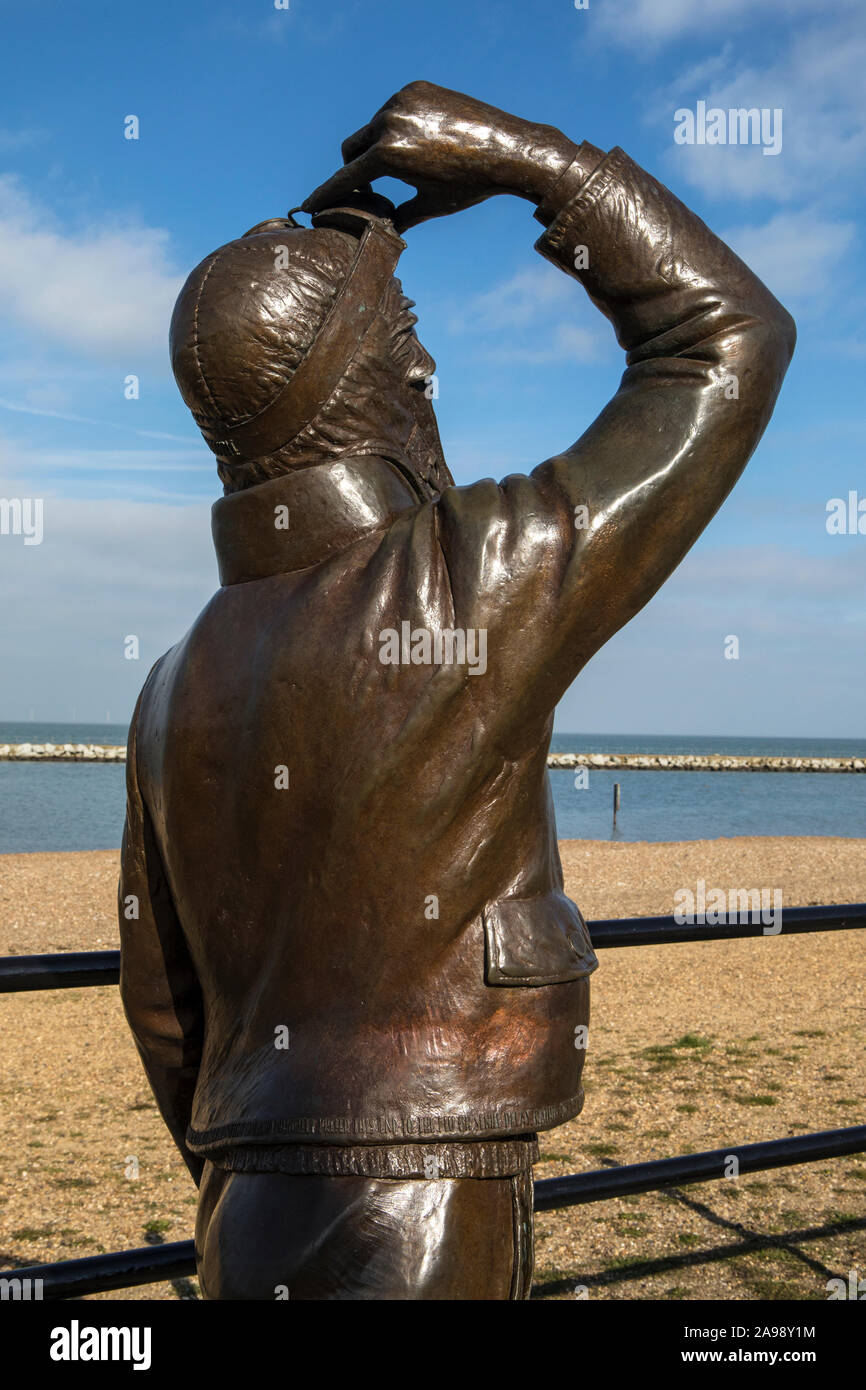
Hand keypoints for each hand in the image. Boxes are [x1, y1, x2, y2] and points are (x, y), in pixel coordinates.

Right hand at [301, 80, 577, 232]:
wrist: (508, 149)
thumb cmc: (469, 185)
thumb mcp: (429, 205)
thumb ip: (397, 217)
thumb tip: (379, 234)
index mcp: (388, 154)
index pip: (346, 177)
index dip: (327, 193)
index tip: (309, 204)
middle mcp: (389, 122)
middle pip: (352, 149)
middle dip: (356, 171)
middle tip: (370, 191)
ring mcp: (402, 101)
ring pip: (372, 128)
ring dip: (379, 148)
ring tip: (410, 165)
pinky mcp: (415, 88)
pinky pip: (394, 110)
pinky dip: (399, 127)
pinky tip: (423, 142)